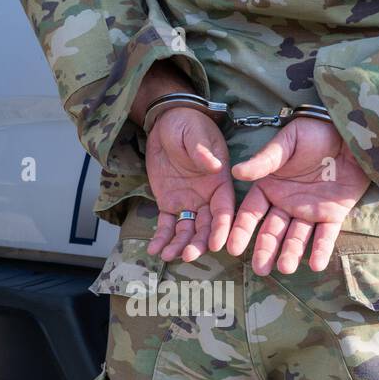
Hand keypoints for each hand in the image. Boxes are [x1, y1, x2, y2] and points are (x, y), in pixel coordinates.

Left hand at [144, 107, 235, 260]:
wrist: (165, 123)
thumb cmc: (187, 124)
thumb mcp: (194, 133)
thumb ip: (202, 150)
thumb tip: (212, 166)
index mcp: (220, 182)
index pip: (224, 209)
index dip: (222, 228)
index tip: (217, 244)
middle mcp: (207, 197)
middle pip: (206, 226)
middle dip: (199, 243)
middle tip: (188, 256)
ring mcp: (188, 202)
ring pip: (187, 230)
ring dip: (180, 245)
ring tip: (168, 255)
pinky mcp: (169, 203)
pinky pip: (167, 225)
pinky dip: (162, 238)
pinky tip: (154, 249)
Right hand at [228, 117, 368, 274]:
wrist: (349, 132)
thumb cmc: (314, 132)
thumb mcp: (286, 143)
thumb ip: (264, 160)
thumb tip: (236, 172)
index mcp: (270, 186)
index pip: (251, 213)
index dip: (242, 230)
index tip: (232, 247)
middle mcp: (287, 203)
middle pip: (272, 231)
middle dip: (266, 250)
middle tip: (260, 269)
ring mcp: (310, 210)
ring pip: (297, 237)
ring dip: (291, 253)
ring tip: (285, 268)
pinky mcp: (333, 214)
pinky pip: (326, 235)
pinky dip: (321, 249)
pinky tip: (317, 264)